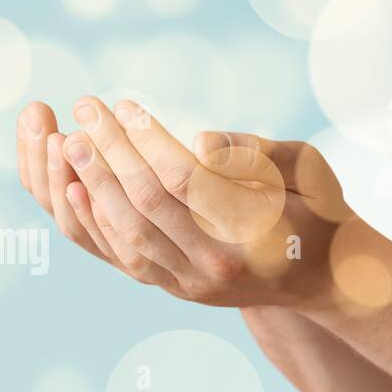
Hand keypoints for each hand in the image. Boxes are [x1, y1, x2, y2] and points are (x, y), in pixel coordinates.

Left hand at [16, 95, 391, 311]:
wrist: (323, 276)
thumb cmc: (317, 207)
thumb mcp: (309, 168)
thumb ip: (256, 152)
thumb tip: (198, 143)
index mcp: (255, 230)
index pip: (184, 180)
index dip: (149, 139)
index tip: (124, 103)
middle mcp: (217, 264)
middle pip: (147, 205)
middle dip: (110, 153)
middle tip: (84, 110)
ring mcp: (192, 283)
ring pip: (128, 235)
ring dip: (93, 186)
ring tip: (68, 142)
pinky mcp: (175, 288)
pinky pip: (124, 257)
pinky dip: (96, 222)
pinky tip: (75, 187)